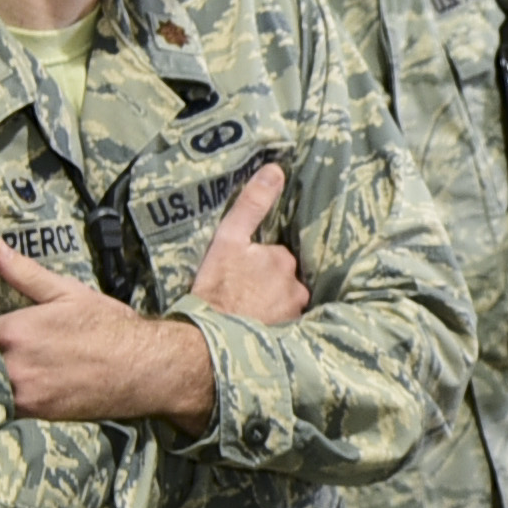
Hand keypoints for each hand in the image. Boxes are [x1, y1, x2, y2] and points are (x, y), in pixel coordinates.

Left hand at [0, 242, 213, 430]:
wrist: (149, 368)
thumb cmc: (111, 328)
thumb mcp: (68, 292)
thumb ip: (24, 272)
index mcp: (15, 329)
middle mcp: (14, 364)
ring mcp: (26, 393)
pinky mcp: (39, 415)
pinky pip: (5, 408)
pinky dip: (2, 400)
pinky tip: (7, 392)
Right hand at [186, 164, 303, 323]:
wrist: (210, 337)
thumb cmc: (217, 286)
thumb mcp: (229, 238)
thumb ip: (252, 204)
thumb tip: (276, 170)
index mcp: (284, 259)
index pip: (276, 255)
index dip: (257, 261)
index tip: (239, 271)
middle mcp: (297, 287)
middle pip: (284, 278)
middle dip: (268, 283)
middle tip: (241, 292)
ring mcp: (295, 314)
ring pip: (286, 302)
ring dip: (271, 304)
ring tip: (247, 310)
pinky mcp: (290, 337)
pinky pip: (286, 325)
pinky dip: (275, 324)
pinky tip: (257, 326)